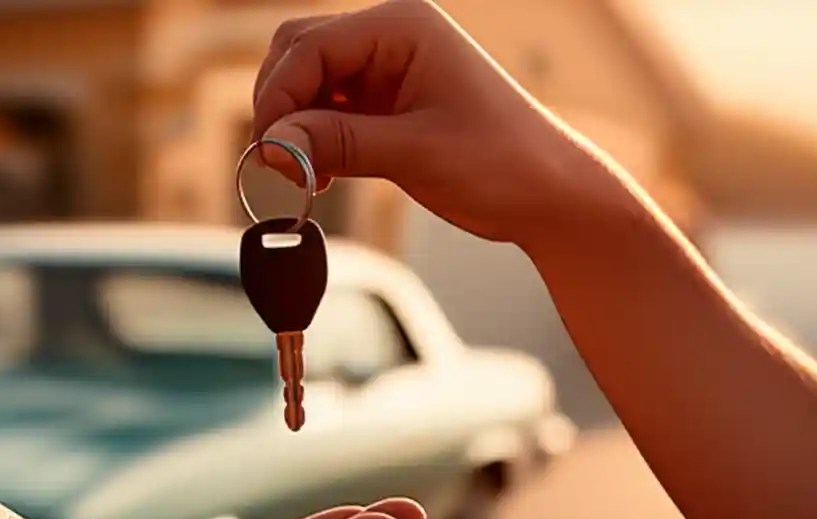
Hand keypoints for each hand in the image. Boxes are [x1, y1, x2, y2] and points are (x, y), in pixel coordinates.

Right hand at [251, 0, 608, 246]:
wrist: (549, 195)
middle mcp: (391, 37)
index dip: (278, 98)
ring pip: (308, 84)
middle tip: (280, 164)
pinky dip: (314, 139)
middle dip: (281, 106)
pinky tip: (322, 173)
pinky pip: (329, 110)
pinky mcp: (387, 104)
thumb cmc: (501, 163)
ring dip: (295, 126)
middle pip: (298, 54)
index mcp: (402, 26)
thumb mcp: (412, 152)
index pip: (309, 48)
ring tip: (304, 174)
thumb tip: (271, 145)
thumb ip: (336, 141)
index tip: (267, 152)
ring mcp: (388, 68)